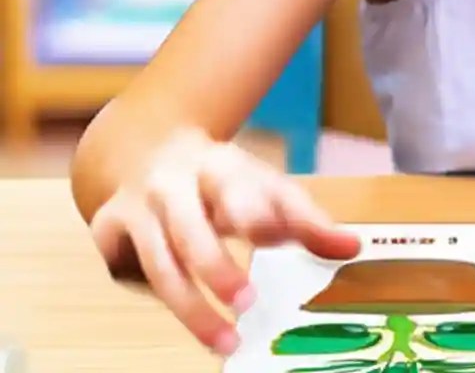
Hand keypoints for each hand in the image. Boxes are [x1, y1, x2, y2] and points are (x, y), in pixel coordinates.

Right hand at [88, 129, 361, 356]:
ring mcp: (135, 208)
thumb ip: (307, 221)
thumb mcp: (266, 187)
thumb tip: (351, 248)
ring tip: (226, 340)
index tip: (272, 234)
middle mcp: (171, 184)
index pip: (237, 188)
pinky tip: (188, 315)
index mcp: (218, 166)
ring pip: (160, 265)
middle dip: (217, 269)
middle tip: (248, 303)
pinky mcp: (108, 230)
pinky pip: (131, 272)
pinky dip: (155, 298)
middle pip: (190, 231)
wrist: (152, 149)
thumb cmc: (221, 180)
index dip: (254, 211)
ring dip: (192, 308)